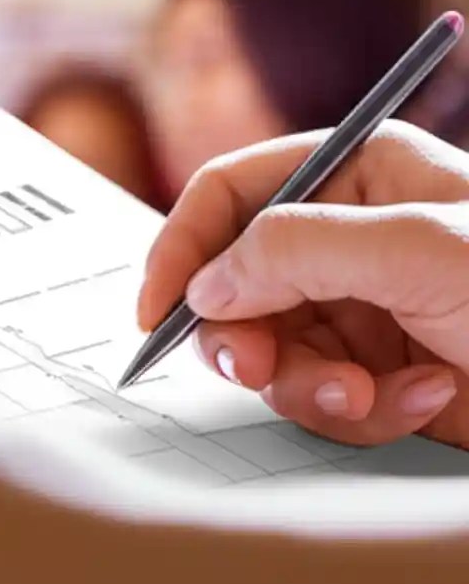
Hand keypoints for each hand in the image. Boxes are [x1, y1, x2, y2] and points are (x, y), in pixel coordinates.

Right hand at [138, 121, 468, 447]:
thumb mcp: (418, 250)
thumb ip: (295, 251)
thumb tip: (206, 285)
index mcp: (357, 174)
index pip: (231, 193)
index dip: (183, 246)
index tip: (158, 309)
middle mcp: (347, 238)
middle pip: (236, 281)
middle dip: (246, 334)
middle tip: (256, 368)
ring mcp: (360, 307)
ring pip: (272, 349)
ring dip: (312, 384)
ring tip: (372, 394)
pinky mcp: (377, 370)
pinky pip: (322, 395)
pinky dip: (362, 410)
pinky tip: (424, 400)